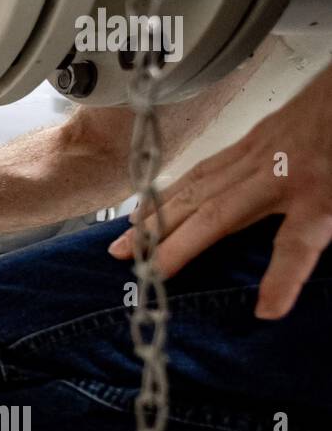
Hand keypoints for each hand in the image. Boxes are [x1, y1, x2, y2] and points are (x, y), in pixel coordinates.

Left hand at [109, 64, 331, 319]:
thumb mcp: (300, 123)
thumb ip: (277, 150)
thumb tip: (260, 176)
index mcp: (259, 146)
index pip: (200, 176)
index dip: (164, 199)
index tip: (133, 220)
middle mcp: (263, 161)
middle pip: (196, 197)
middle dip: (154, 226)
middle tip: (119, 252)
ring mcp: (289, 179)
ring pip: (221, 216)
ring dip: (183, 246)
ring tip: (155, 276)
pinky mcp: (322, 198)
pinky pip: (297, 243)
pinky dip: (283, 277)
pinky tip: (269, 307)